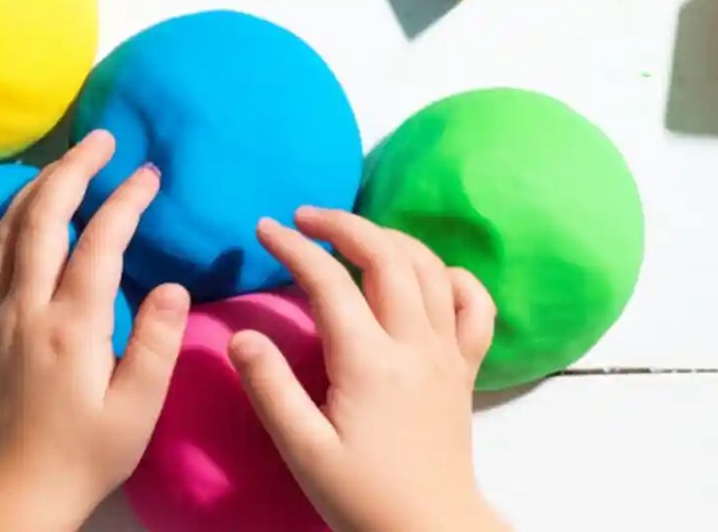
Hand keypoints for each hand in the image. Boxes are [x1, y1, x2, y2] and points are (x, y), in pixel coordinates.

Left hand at [0, 131, 190, 531]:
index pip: (100, 241)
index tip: (150, 173)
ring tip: (67, 163)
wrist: (14, 492)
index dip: (126, 200)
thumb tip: (169, 285)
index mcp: (72, 326)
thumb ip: (155, 343)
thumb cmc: (86, 453)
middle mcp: (25, 309)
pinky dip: (0, 225)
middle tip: (103, 139)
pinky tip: (16, 214)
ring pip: (6, 230)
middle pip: (43, 217)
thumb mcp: (138, 409)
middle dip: (74, 169)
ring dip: (37, 188)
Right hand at [229, 207, 506, 531]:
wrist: (430, 530)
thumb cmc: (361, 496)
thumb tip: (242, 335)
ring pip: (429, 268)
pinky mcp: (465, 369)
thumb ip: (270, 388)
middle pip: (386, 256)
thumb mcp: (303, 450)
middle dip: (343, 224)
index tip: (262, 229)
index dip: (293, 247)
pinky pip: (474, 306)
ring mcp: (447, 353)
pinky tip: (427, 274)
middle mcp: (414, 344)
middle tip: (303, 217)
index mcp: (369, 362)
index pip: (329, 281)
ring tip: (352, 235)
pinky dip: (452, 277)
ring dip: (389, 238)